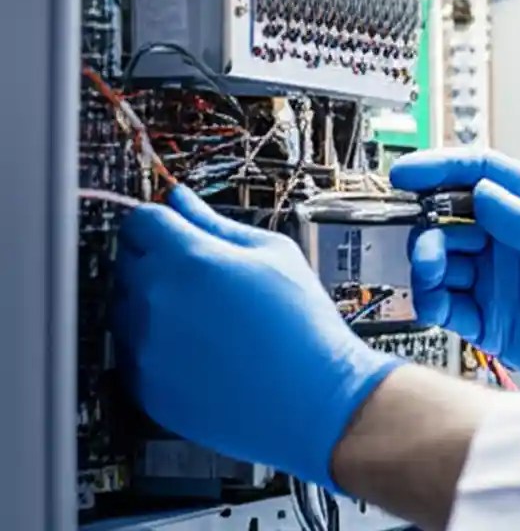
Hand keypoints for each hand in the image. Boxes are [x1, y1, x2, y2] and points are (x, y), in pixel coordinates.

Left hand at [112, 186, 402, 489]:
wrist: (314, 397)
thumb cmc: (303, 325)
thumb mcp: (273, 254)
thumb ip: (216, 224)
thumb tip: (183, 200)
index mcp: (187, 258)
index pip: (138, 220)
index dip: (159, 222)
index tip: (174, 233)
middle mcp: (155, 301)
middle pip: (127, 262)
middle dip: (156, 262)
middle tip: (201, 280)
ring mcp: (145, 347)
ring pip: (126, 309)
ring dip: (153, 306)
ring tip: (205, 321)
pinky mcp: (145, 387)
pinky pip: (132, 353)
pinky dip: (156, 349)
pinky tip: (201, 351)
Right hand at [389, 149, 519, 391]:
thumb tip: (482, 194)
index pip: (479, 174)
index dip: (440, 168)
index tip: (407, 174)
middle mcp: (507, 239)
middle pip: (447, 217)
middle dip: (426, 224)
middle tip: (428, 245)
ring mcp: (494, 278)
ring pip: (438, 260)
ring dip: (425, 264)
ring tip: (433, 276)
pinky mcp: (487, 319)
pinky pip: (444, 305)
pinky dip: (431, 302)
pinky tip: (437, 305)